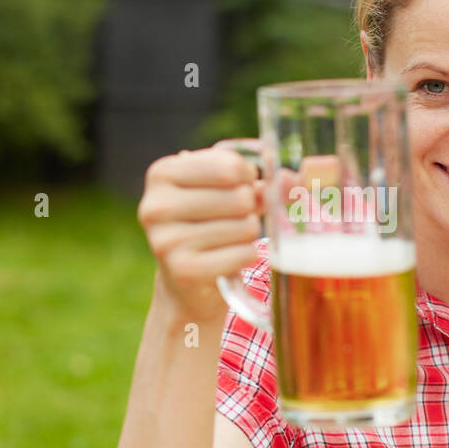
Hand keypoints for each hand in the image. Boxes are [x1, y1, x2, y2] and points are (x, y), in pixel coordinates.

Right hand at [137, 145, 264, 320]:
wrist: (186, 282)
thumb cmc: (209, 225)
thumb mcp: (226, 193)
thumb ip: (262, 182)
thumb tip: (293, 181)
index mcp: (162, 173)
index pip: (229, 165)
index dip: (248, 177)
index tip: (242, 184)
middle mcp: (155, 205)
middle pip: (239, 197)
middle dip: (249, 208)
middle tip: (235, 218)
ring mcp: (165, 240)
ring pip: (244, 226)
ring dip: (248, 234)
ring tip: (230, 240)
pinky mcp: (182, 270)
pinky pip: (243, 254)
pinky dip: (247, 256)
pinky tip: (230, 258)